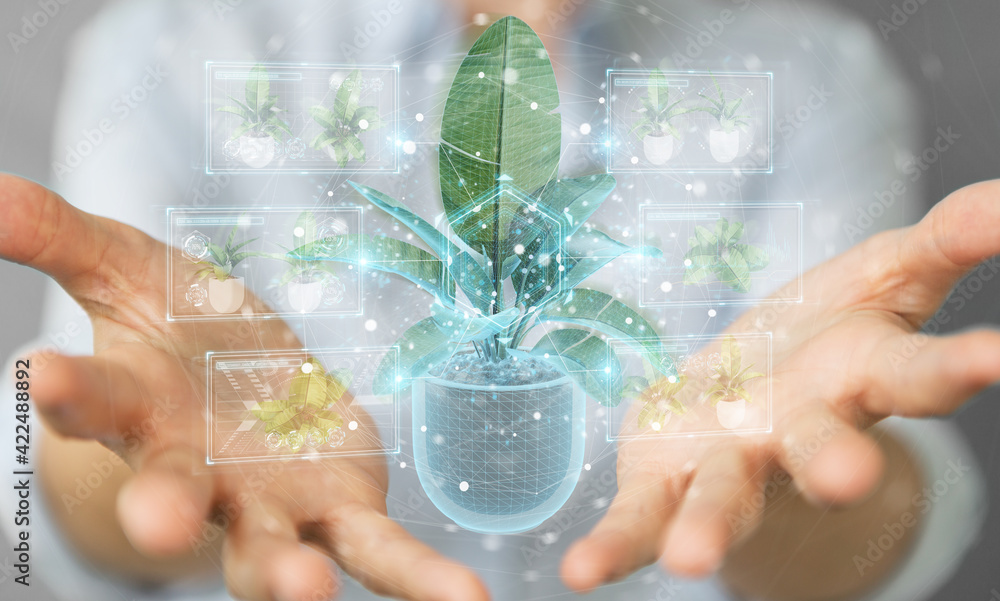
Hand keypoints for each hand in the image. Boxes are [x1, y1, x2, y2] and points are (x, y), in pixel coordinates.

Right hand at [0, 174, 488, 600]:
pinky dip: (419, 580)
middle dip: (164, 509)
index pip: (96, 400)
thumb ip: (62, 238)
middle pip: (174, 494)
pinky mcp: (343, 507)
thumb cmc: (181, 331)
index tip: (40, 374)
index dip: (70, 392)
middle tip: (155, 525)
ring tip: (301, 590)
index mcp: (140, 409)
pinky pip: (380, 551)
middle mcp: (198, 471)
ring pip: (272, 548)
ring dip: (283, 574)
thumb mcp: (126, 269)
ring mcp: (272, 501)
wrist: (250, 380)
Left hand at [560, 181, 999, 590]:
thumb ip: (946, 241)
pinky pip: (640, 516)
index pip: (915, 374)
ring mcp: (731, 460)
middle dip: (834, 462)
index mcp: (857, 376)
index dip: (955, 367)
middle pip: (820, 448)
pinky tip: (580, 574)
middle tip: (852, 475)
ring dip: (713, 525)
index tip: (997, 357)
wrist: (748, 390)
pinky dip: (615, 545)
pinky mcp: (665, 478)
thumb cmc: (823, 336)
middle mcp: (798, 430)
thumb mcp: (885, 275)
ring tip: (694, 560)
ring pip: (729, 495)